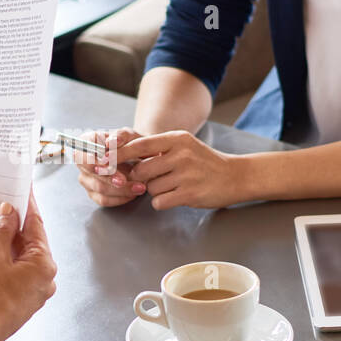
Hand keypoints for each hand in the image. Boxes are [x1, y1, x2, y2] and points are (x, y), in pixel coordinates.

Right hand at [0, 189, 57, 340]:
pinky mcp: (16, 297)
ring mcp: (29, 289)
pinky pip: (6, 270)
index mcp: (44, 266)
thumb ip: (2, 230)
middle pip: (24, 241)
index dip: (27, 204)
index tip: (23, 189)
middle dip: (4, 223)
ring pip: (12, 255)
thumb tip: (9, 212)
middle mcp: (42, 278)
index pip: (37, 225)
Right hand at [75, 127, 147, 206]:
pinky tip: (133, 194)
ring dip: (120, 190)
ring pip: (99, 188)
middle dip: (108, 177)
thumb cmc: (131, 144)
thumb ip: (121, 135)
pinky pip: (104, 200)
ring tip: (139, 187)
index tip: (110, 164)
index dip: (94, 161)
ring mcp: (87, 178)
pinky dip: (120, 198)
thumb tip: (111, 142)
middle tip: (123, 180)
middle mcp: (83, 161)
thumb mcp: (130, 135)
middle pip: (90, 172)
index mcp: (87, 143)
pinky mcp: (94, 193)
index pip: (82, 154)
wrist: (140, 157)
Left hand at [113, 130, 246, 209]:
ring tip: (173, 186)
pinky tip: (176, 196)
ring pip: (150, 188)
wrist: (234, 176)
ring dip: (155, 191)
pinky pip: (159, 202)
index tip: (105, 161)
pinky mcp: (190, 193)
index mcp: (176, 139)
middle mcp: (181, 154)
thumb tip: (121, 155)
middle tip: (154, 178)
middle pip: (140, 170)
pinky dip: (163, 202)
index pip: (139, 145)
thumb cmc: (203, 162)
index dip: (120, 154)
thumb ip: (156, 149)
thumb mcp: (183, 146)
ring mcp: (186, 174)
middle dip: (141, 179)